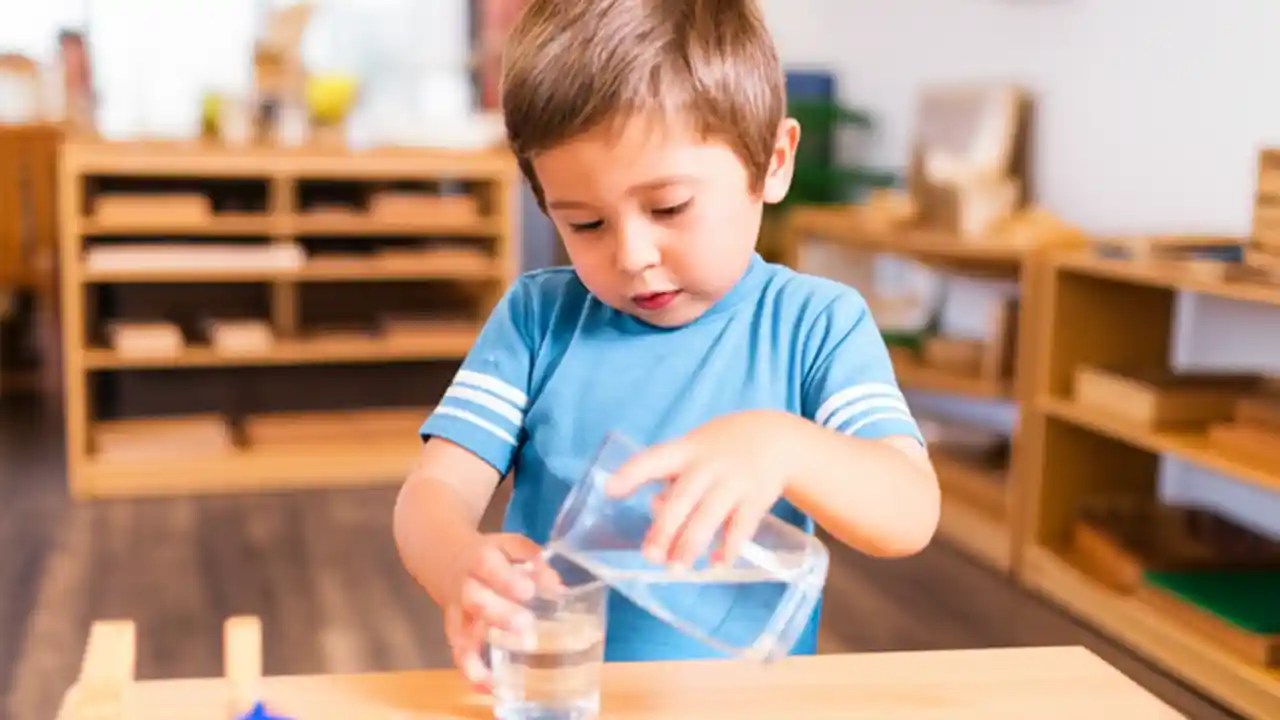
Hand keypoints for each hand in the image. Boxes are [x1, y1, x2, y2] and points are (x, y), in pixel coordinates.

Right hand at [445, 533, 560, 689]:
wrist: (446, 558)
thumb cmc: (490, 554)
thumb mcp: (511, 545)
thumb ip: (535, 561)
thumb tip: (558, 587)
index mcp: (479, 559)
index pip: (488, 566)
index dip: (505, 580)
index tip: (528, 591)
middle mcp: (465, 587)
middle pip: (474, 601)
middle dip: (498, 615)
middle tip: (525, 626)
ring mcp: (457, 611)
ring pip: (460, 631)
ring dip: (478, 652)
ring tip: (498, 671)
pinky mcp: (455, 631)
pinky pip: (459, 652)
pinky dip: (471, 670)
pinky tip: (487, 685)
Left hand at [605, 410, 798, 568]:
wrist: (776, 439)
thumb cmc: (720, 449)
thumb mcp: (693, 451)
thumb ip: (672, 478)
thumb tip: (655, 509)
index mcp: (686, 450)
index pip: (653, 459)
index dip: (632, 473)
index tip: (610, 490)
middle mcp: (708, 465)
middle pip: (682, 498)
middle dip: (664, 529)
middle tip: (649, 556)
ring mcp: (734, 482)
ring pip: (709, 517)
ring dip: (691, 544)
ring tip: (676, 568)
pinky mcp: (756, 499)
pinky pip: (740, 528)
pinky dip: (728, 548)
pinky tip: (715, 564)